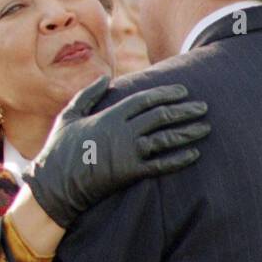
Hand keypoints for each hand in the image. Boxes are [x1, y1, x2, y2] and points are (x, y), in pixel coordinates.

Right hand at [25, 76, 209, 228]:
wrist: (56, 184)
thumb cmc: (59, 149)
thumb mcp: (68, 116)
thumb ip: (87, 95)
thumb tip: (104, 78)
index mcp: (109, 116)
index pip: (145, 100)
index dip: (166, 93)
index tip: (183, 91)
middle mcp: (123, 132)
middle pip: (161, 116)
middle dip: (184, 110)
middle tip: (203, 107)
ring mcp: (128, 153)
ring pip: (166, 139)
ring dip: (188, 132)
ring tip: (205, 127)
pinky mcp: (131, 173)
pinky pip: (162, 164)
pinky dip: (179, 159)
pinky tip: (194, 154)